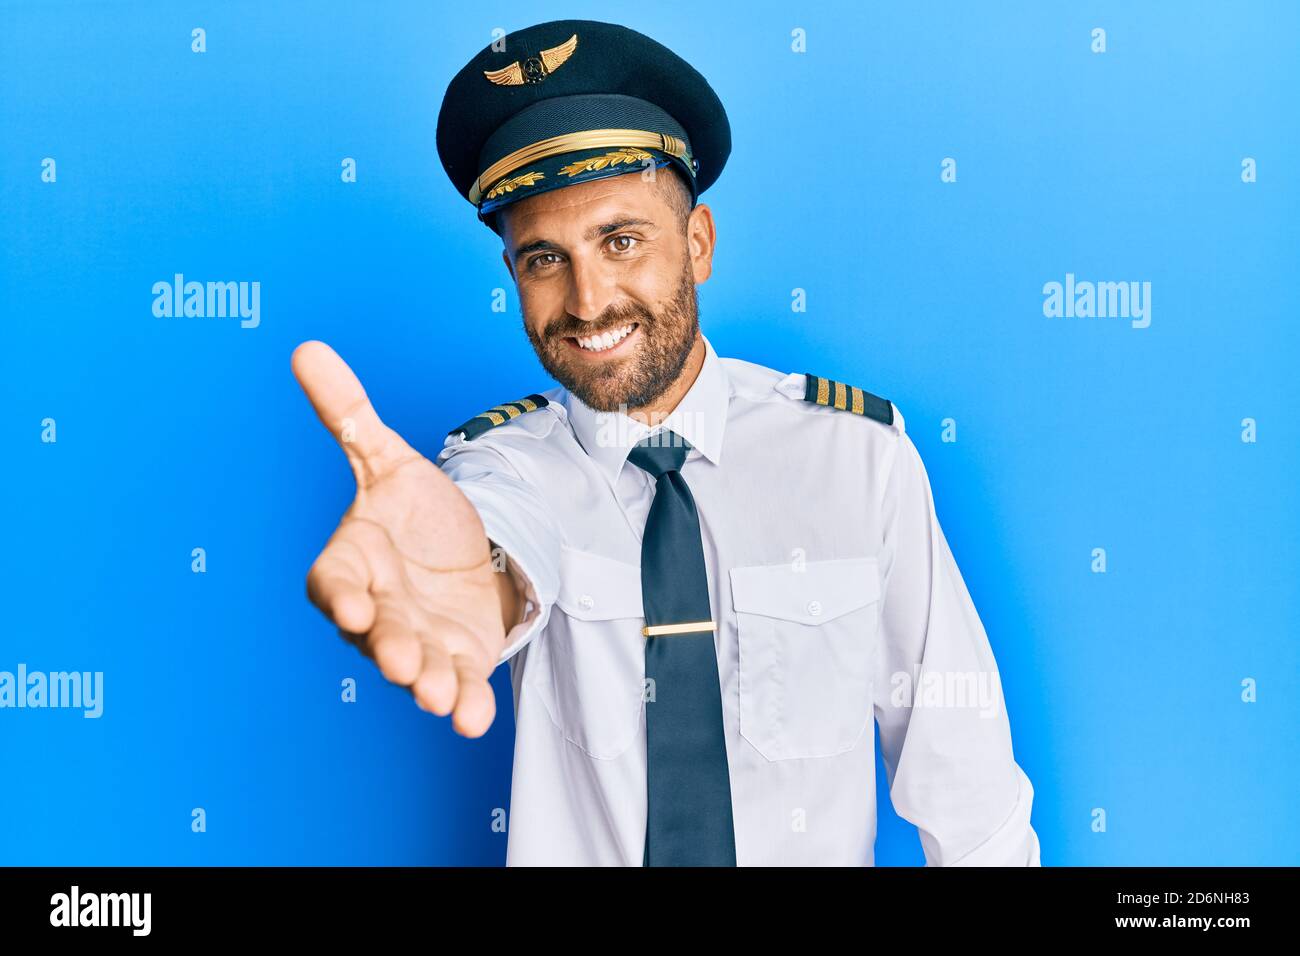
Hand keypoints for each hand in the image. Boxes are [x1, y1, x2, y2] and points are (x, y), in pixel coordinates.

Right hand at [291, 341, 516, 736]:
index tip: (348, 607)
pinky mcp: (457, 661)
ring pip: (417, 669)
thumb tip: (307, 348)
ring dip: (428, 685)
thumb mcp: (389, 461)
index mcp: (352, 564)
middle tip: (403, 663)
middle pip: (375, 635)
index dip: (338, 595)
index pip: (333, 581)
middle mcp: (378, 611)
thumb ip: (349, 415)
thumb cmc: (412, 511)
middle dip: (388, 649)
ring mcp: (418, 641)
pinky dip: (466, 705)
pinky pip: (458, 688)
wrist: (463, 548)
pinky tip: (475, 717)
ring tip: (442, 698)